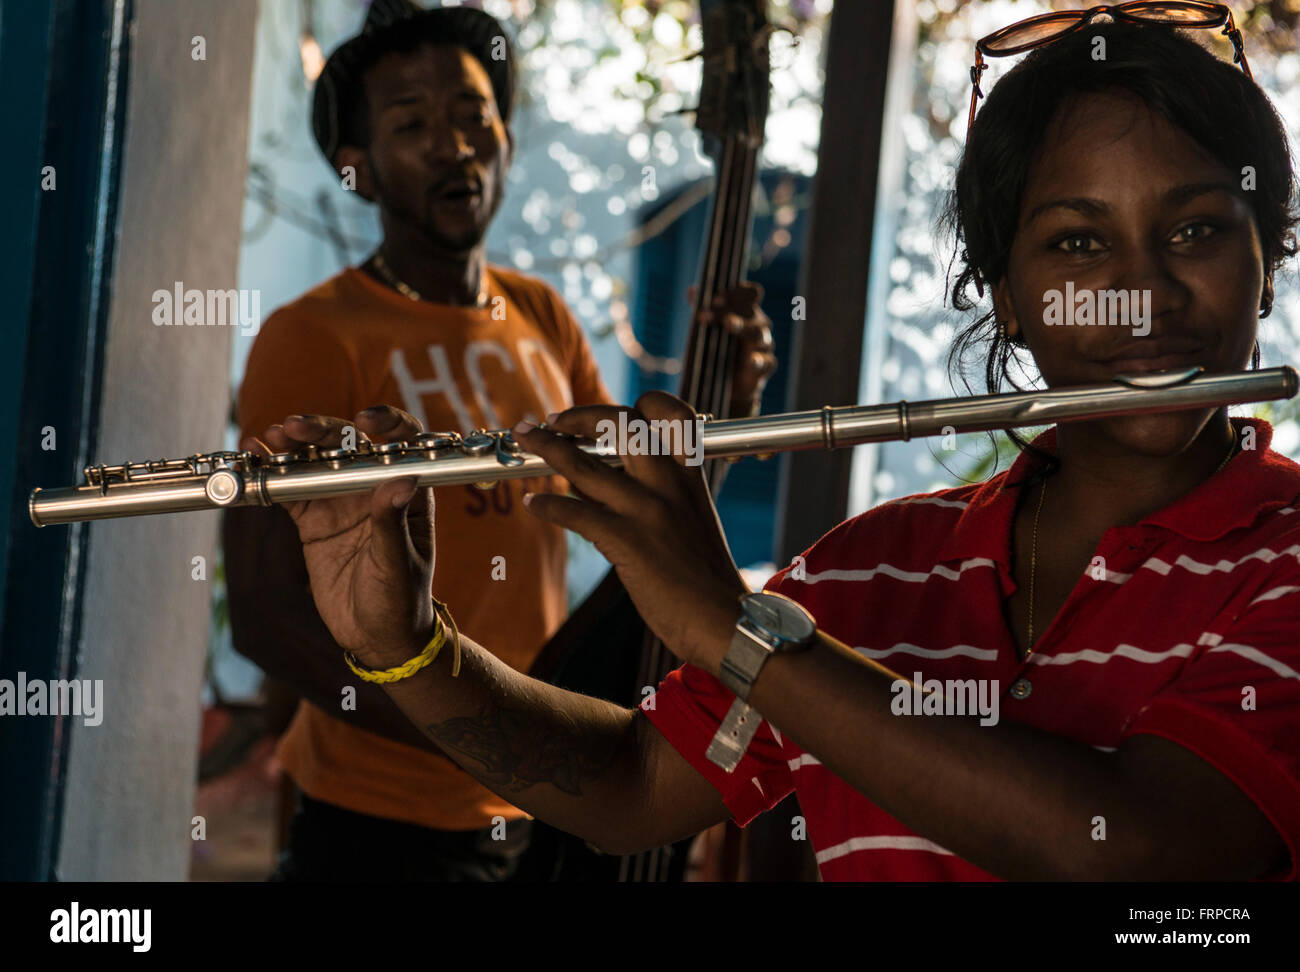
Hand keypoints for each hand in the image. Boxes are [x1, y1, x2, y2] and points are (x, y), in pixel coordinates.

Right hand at [240, 408, 435, 669]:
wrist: (377, 638)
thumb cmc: (402, 601)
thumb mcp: (398, 564)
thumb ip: (392, 523)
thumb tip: (401, 480)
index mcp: (407, 491)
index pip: (402, 443)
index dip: (387, 423)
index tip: (366, 421)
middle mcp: (373, 488)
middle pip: (348, 445)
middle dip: (322, 431)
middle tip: (294, 428)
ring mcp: (340, 501)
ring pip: (314, 461)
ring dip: (293, 446)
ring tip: (271, 438)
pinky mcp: (313, 520)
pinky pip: (290, 489)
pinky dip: (271, 475)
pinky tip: (255, 461)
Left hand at [515, 392, 749, 669]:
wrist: (727, 622)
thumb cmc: (708, 580)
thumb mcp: (693, 520)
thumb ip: (661, 495)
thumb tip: (609, 482)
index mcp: (690, 474)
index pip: (668, 412)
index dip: (636, 404)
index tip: (606, 414)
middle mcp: (668, 483)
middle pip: (618, 423)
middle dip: (577, 415)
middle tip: (551, 420)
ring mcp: (646, 510)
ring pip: (584, 463)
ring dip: (547, 447)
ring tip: (526, 439)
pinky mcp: (627, 541)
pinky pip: (575, 512)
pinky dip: (548, 505)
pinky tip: (532, 504)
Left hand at [691, 282, 776, 417]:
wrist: (724, 386)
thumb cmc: (716, 351)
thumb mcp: (706, 331)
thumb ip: (702, 309)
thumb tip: (693, 290)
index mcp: (746, 311)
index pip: (748, 294)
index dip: (734, 293)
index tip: (714, 298)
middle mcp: (757, 325)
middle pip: (750, 311)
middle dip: (728, 309)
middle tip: (707, 313)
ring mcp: (763, 346)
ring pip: (758, 333)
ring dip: (742, 326)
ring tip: (729, 324)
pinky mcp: (765, 367)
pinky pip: (766, 362)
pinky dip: (758, 360)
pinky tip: (750, 360)